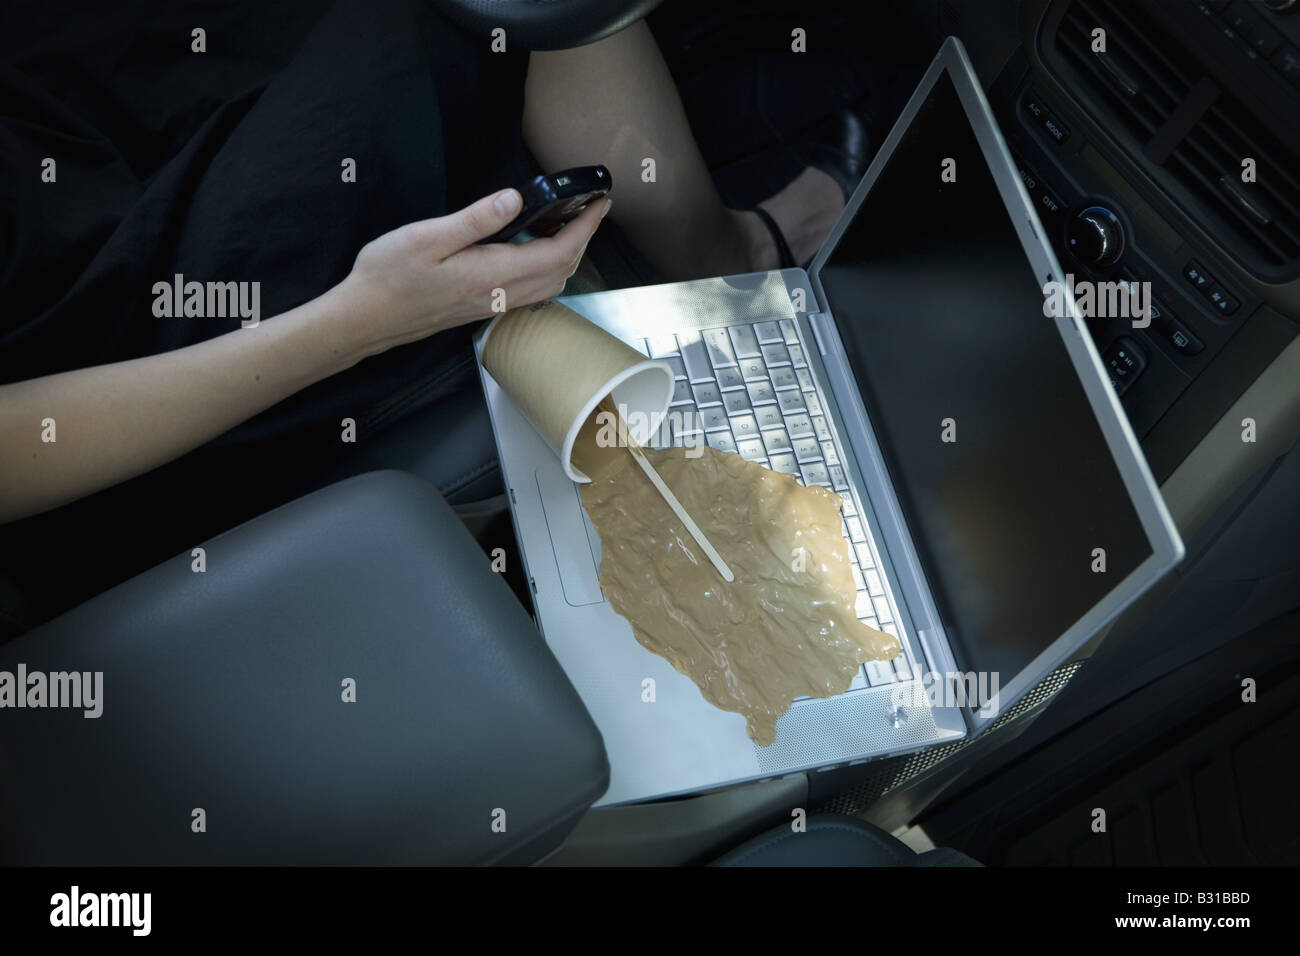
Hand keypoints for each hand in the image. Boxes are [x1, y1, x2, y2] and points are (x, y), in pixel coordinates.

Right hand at [338, 187, 609, 356]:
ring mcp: (492, 304)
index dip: (585, 227)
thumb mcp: (427, 237)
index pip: (558, 251)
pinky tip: (533, 247)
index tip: (599, 202)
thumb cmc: (388, 276)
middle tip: (590, 207)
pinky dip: (546, 267)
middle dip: (583, 238)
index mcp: (492, 274)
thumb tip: (515, 198)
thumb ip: (475, 220)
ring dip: (567, 255)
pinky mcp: (483, 306)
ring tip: (568, 223)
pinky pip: (531, 290)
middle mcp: (500, 294)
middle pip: (562, 269)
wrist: (366, 318)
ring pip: (550, 283)